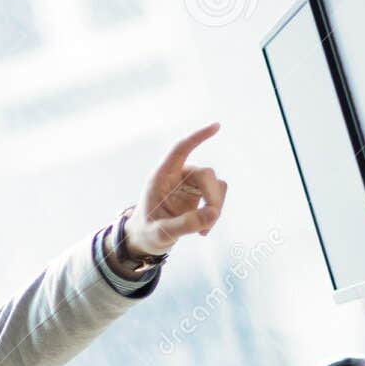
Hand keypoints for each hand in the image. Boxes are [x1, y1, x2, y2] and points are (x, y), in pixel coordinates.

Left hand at [124, 122, 226, 256]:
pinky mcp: (199, 194)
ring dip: (216, 206)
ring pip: (216, 185)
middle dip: (212, 197)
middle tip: (210, 219)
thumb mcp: (160, 233)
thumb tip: (212, 214)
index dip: (197, 137)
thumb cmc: (147, 232)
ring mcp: (190, 184)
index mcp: (161, 177)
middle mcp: (177, 176)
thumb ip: (184, 225)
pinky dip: (215, 213)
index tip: (216, 126)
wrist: (146, 239)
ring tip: (203, 230)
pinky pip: (218, 196)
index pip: (180, 150)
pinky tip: (203, 230)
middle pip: (205, 174)